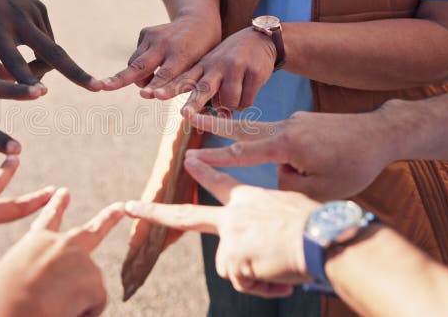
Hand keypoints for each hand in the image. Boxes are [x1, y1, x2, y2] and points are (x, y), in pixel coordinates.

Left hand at [0, 0, 100, 90]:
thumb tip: (11, 86)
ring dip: (41, 68)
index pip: (14, 60)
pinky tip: (22, 47)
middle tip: (97, 87)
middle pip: (54, 53)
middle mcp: (19, 20)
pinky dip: (39, 52)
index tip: (41, 93)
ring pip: (50, 52)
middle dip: (76, 72)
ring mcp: (34, 12)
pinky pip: (46, 40)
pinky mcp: (41, 8)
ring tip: (24, 70)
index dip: (26, 79)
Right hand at [0, 189, 123, 316]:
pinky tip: (62, 311)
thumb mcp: (8, 277)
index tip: (64, 192)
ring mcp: (81, 259)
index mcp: (35, 243)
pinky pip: (95, 304)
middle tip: (120, 208)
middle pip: (91, 230)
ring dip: (78, 301)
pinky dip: (83, 314)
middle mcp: (62, 245)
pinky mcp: (95, 279)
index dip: (56, 205)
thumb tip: (46, 287)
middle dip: (107, 218)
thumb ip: (32, 271)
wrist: (10, 309)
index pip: (48, 220)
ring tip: (53, 306)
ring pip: (89, 287)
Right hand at [101, 15, 219, 93]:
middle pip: (140, 67)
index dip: (157, 86)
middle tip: (102, 86)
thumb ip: (182, 83)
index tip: (147, 95)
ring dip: (136, 79)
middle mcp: (164, 44)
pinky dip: (140, 67)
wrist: (198, 20)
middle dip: (120, 79)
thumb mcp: (200, 67)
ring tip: (148, 85)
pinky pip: (136, 58)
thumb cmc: (203, 52)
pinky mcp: (144, 33)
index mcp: (182, 54)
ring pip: (134, 65)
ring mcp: (152, 37)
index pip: (167, 74)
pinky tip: (154, 64)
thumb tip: (159, 99)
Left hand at [125, 157, 318, 297]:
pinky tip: (279, 274)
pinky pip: (243, 283)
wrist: (322, 238)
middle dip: (154, 211)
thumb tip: (254, 254)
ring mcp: (229, 235)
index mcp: (250, 200)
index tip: (188, 161)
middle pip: (187, 216)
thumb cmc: (315, 227)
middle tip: (125, 206)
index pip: (221, 182)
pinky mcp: (230, 258)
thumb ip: (265, 229)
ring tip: (281, 265)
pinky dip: (263, 287)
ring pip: (231, 270)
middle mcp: (234, 214)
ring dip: (257, 277)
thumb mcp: (290, 215)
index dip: (204, 171)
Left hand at [146, 27, 275, 116]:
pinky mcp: (254, 72)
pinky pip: (246, 100)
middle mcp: (216, 66)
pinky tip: (248, 90)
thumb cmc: (230, 60)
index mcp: (202, 67)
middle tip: (184, 114)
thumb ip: (204, 91)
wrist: (259, 39)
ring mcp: (235, 68)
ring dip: (231, 106)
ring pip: (229, 101)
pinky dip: (245, 102)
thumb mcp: (212, 68)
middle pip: (203, 89)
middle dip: (193, 103)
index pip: (183, 79)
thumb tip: (196, 115)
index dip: (169, 88)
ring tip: (236, 94)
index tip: (155, 95)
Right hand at [186, 111, 395, 200]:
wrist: (381, 135)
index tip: (191, 157)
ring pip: (266, 137)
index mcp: (287, 144)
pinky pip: (284, 140)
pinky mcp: (302, 122)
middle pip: (241, 128)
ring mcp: (294, 121)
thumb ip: (288, 184)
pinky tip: (322, 160)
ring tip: (270, 147)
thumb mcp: (320, 189)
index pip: (242, 152)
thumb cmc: (354, 165)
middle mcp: (285, 127)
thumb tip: (276, 173)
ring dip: (255, 143)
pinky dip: (288, 154)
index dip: (215, 157)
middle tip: (189, 116)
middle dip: (214, 124)